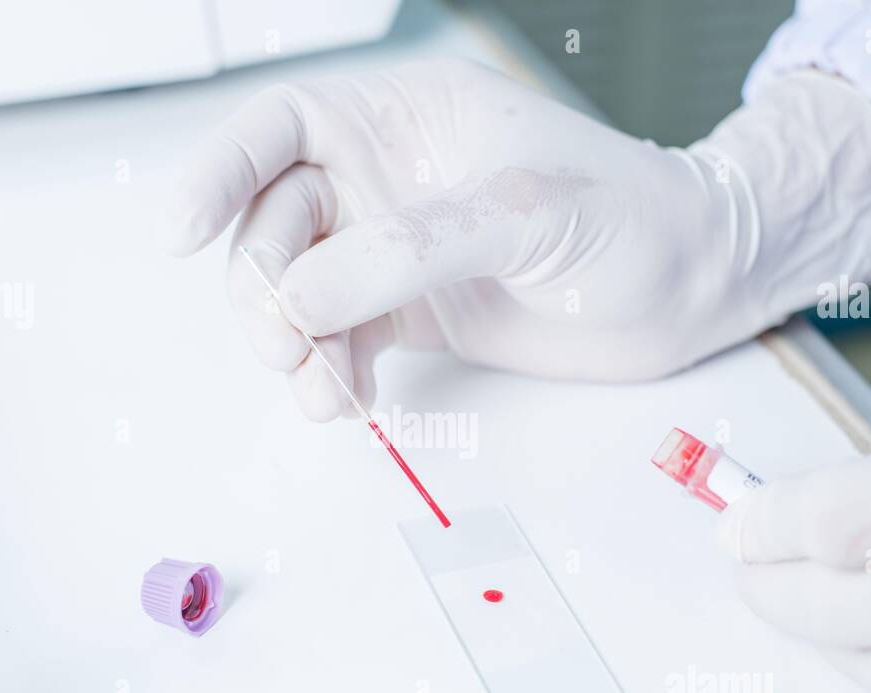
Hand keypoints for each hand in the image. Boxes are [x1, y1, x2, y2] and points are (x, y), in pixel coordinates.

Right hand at [167, 59, 870, 419]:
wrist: (690, 291)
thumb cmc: (634, 216)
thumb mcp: (526, 211)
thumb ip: (412, 248)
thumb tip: (302, 293)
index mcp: (404, 119)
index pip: (279, 129)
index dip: (218, 173)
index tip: (180, 230)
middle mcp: (383, 183)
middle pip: (272, 227)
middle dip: (266, 289)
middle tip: (289, 342)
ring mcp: (393, 253)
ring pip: (297, 295)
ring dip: (292, 345)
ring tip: (326, 390)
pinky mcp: (412, 316)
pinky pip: (339, 342)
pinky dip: (330, 373)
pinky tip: (351, 395)